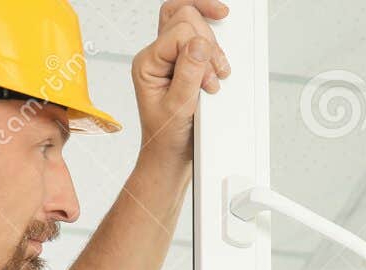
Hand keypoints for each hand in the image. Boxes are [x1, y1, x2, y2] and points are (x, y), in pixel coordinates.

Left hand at [133, 0, 230, 168]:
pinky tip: (217, 69)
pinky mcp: (184, 63)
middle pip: (185, 17)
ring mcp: (170, 58)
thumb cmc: (167, 137)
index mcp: (148, 62)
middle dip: (207, 42)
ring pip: (193, 24)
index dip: (200, 50)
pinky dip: (214, 52)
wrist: (171, 155)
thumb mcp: (178, 108)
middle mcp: (157, 55)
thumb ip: (188, 73)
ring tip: (216, 77)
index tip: (209, 78)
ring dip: (212, 48)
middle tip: (213, 74)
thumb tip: (199, 44)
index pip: (178, 31)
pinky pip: (199, 40)